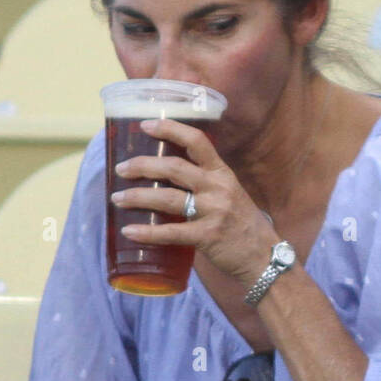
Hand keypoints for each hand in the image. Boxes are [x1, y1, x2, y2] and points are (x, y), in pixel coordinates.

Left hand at [112, 117, 279, 290]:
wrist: (264, 256)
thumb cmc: (243, 224)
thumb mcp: (231, 194)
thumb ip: (205, 183)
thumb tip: (166, 176)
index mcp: (223, 173)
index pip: (197, 141)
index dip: (170, 129)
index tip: (145, 125)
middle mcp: (218, 188)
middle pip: (174, 167)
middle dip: (142, 166)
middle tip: (121, 169)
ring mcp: (213, 212)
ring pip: (167, 198)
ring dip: (137, 197)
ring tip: (117, 198)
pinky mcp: (207, 237)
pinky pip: (171, 233)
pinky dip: (147, 232)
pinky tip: (129, 231)